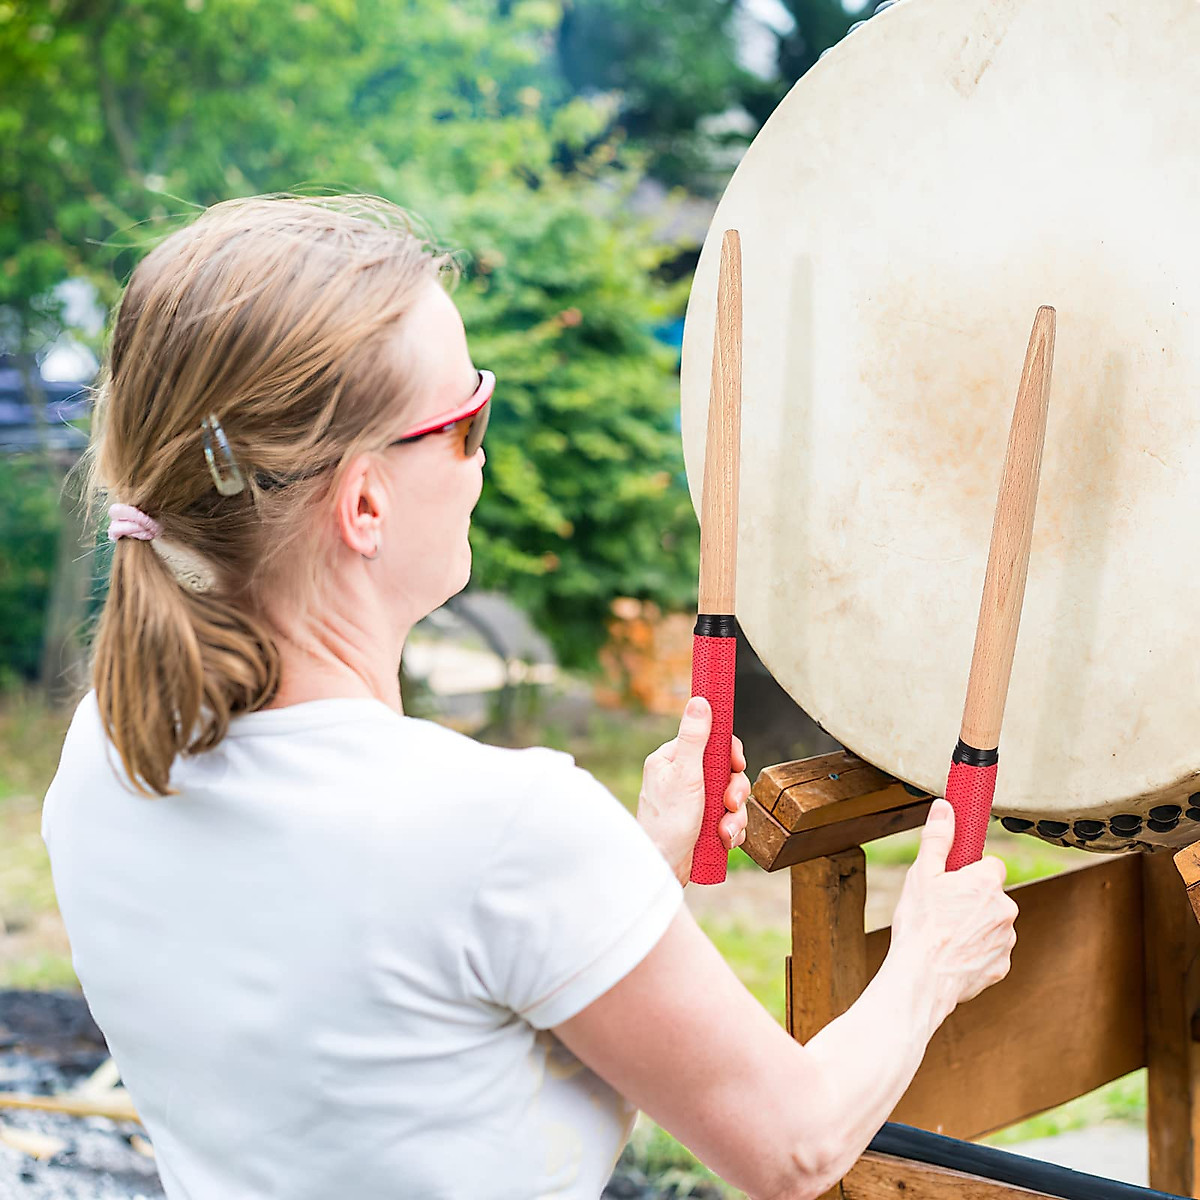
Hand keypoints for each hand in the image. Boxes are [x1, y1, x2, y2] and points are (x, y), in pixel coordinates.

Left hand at [636, 696, 749, 885]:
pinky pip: (729, 818)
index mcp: (671, 760)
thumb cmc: (666, 823)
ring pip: (731, 797)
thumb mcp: (685, 775)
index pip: (709, 740)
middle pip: (726, 770)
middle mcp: (681, 778)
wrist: (663, 871)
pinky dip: (731, 830)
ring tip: (724, 831)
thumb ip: (694, 739)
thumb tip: (700, 700)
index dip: (728, 752)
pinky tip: (723, 841)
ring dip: (735, 816)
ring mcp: (693, 802)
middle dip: (735, 791)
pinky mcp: (703, 823)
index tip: (736, 763)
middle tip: (730, 803)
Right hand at [889, 798, 1018, 1025]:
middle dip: (972, 900)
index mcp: (987, 883)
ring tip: (944, 934)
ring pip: (992, 923)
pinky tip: (952, 954)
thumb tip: (946, 808)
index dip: (970, 872)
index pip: (992, 866)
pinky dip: (976, 951)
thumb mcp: (921, 874)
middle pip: (992, 895)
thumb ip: (938, 838)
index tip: (953, 881)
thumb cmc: (920, 925)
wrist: (922, 979)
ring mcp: (1006, 941)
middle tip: (942, 909)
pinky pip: (991, 950)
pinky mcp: (1001, 966)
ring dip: (974, 925)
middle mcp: (1005, 910)